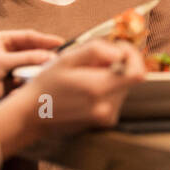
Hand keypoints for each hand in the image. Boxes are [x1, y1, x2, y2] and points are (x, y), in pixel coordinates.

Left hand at [0, 26, 62, 111]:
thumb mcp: (2, 62)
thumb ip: (28, 58)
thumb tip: (51, 58)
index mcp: (0, 40)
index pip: (28, 36)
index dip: (45, 39)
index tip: (61, 43)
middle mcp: (6, 52)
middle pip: (32, 50)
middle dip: (45, 54)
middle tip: (61, 58)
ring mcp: (9, 67)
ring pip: (31, 65)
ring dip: (40, 68)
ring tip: (53, 70)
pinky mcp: (11, 83)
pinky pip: (28, 78)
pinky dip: (33, 80)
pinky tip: (40, 82)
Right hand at [0, 39, 146, 142]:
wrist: (31, 115)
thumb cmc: (46, 84)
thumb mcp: (67, 59)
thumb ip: (96, 51)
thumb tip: (119, 53)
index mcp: (99, 90)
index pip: (138, 73)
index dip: (132, 55)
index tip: (118, 47)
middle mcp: (107, 107)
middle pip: (130, 78)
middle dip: (117, 64)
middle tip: (93, 61)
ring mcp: (106, 117)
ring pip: (122, 87)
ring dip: (111, 76)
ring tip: (85, 76)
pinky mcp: (103, 122)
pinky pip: (115, 97)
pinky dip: (106, 88)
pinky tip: (85, 88)